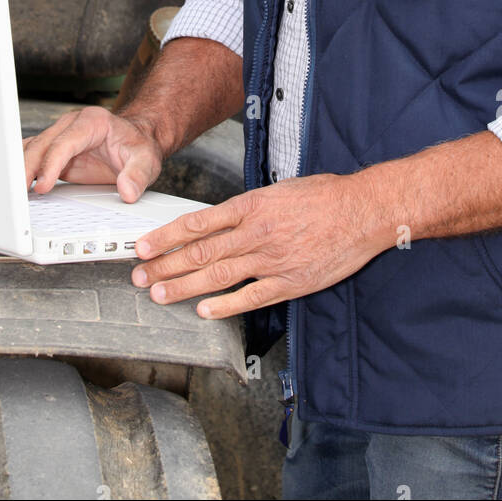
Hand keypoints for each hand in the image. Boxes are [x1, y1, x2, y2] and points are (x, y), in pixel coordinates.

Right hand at [23, 105, 163, 202]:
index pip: (64, 142)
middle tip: (17, 193)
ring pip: (32, 149)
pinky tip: (15, 187)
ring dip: (20, 169)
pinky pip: (33, 157)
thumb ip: (138, 175)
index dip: (51, 164)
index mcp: (92, 122)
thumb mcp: (147, 160)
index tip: (43, 186)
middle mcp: (72, 126)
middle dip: (26, 168)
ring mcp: (61, 137)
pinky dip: (22, 170)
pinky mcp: (56, 151)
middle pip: (41, 144)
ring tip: (10, 193)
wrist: (138, 139)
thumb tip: (127, 191)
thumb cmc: (139, 146)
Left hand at [130, 172, 386, 317]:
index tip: (144, 246)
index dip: (166, 236)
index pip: (197, 222)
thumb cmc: (324, 196)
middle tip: (140, 275)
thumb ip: (249, 206)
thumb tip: (221, 219)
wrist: (362, 211)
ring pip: (218, 276)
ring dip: (184, 287)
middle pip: (200, 252)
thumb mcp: (279, 189)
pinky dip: (224, 306)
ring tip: (159, 293)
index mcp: (252, 205)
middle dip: (165, 265)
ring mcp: (271, 260)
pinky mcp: (289, 282)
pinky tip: (204, 311)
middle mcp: (255, 233)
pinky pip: (250, 298)